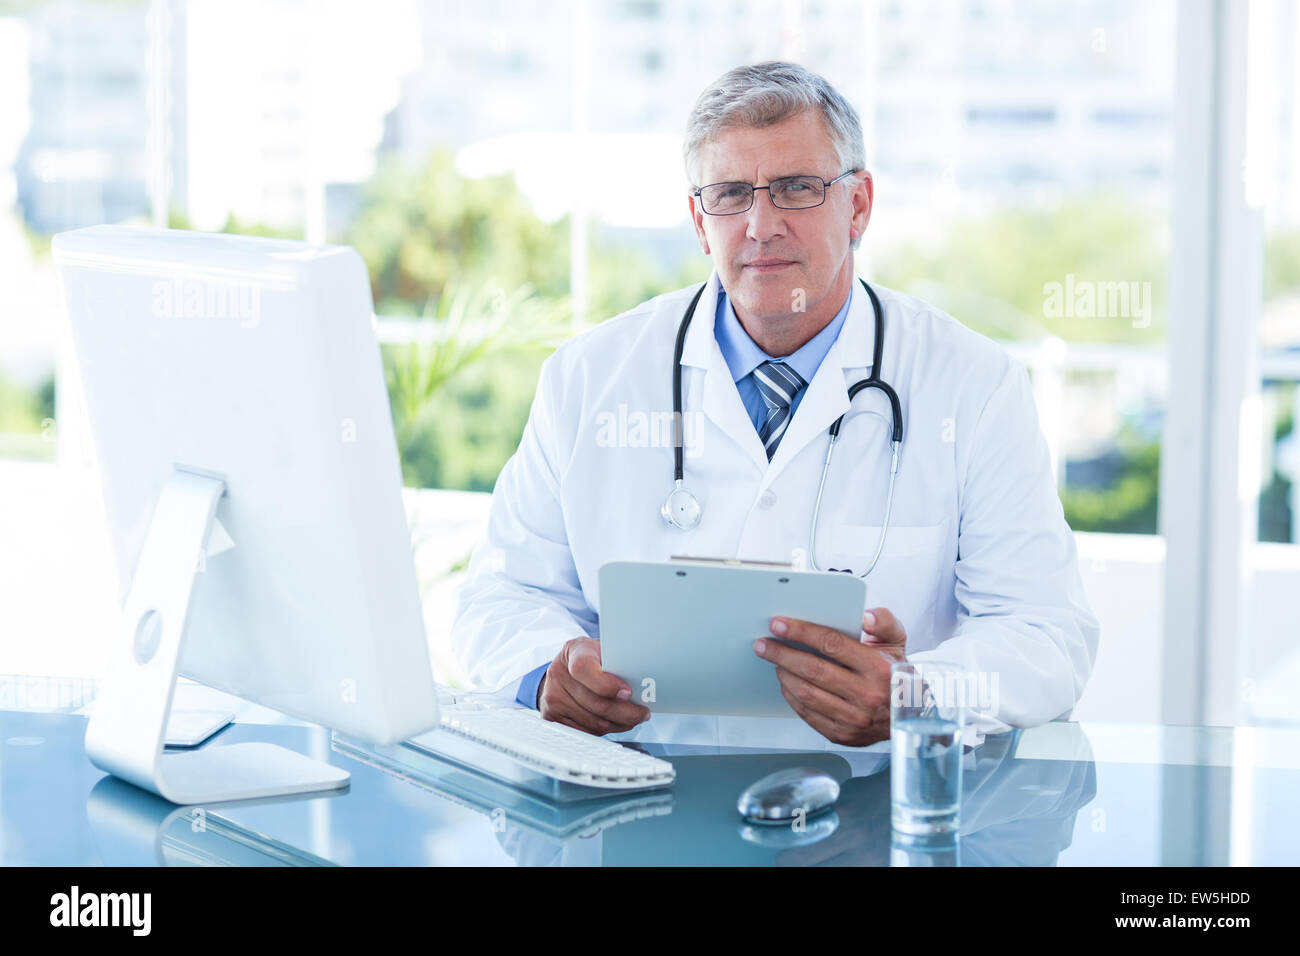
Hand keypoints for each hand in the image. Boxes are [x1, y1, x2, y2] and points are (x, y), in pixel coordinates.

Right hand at [537, 637, 650, 735]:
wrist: (565, 667)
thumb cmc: (591, 657)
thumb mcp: (604, 649)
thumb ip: (619, 661)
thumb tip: (643, 679)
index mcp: (573, 651)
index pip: (584, 669)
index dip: (608, 685)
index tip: (628, 692)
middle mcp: (558, 674)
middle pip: (596, 703)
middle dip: (626, 712)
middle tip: (642, 713)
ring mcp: (553, 697)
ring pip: (594, 722)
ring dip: (619, 724)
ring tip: (632, 718)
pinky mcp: (553, 717)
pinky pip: (586, 731)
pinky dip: (605, 730)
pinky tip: (615, 722)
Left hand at [753, 608, 907, 746]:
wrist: (908, 714)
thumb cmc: (895, 673)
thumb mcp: (896, 641)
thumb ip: (883, 621)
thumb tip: (864, 616)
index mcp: (878, 667)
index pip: (832, 644)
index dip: (802, 632)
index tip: (779, 624)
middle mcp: (866, 695)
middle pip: (813, 670)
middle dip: (782, 654)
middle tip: (764, 643)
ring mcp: (853, 718)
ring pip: (806, 693)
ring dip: (783, 674)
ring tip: (774, 661)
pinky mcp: (842, 734)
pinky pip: (807, 713)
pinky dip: (791, 695)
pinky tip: (786, 682)